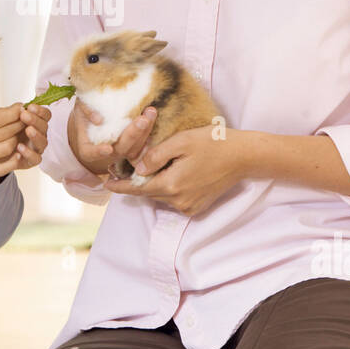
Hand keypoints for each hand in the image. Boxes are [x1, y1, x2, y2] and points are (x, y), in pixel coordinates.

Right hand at [0, 102, 49, 182]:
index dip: (14, 113)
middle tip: (25, 119)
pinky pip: (3, 168)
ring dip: (17, 139)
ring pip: (7, 147)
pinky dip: (13, 160)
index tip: (22, 108)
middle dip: (19, 124)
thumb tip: (18, 108)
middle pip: (5, 132)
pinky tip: (18, 152)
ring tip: (18, 134)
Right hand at [68, 98, 156, 179]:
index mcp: (87, 148)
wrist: (96, 112)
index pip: (91, 153)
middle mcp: (107, 152)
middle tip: (142, 120)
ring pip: (135, 147)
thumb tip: (98, 120)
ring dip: (145, 130)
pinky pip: (143, 142)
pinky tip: (153, 115)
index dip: (99, 152)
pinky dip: (150, 130)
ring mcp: (121, 150)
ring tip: (150, 112)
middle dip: (132, 135)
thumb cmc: (85, 110)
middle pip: (120, 149)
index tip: (108, 148)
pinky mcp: (133, 144)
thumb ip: (86, 110)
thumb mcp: (80, 107)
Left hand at [102, 127, 244, 218]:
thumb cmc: (213, 143)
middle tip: (124, 168)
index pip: (137, 188)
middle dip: (137, 182)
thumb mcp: (181, 142)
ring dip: (155, 183)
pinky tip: (172, 172)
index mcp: (171, 185)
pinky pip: (174, 198)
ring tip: (149, 167)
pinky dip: (169, 187)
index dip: (120, 187)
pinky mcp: (197, 206)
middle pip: (149, 192)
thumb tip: (138, 169)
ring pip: (162, 195)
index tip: (106, 184)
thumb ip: (156, 156)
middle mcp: (178, 201)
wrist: (243, 157)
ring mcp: (189, 206)